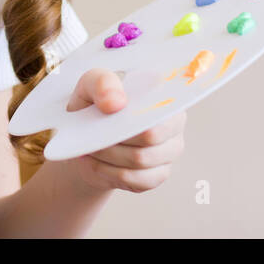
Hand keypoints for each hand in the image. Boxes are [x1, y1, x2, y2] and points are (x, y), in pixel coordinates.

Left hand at [65, 68, 185, 193]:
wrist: (89, 138)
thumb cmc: (95, 105)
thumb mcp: (90, 85)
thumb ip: (102, 83)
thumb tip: (117, 103)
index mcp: (164, 95)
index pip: (160, 107)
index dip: (134, 114)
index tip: (107, 114)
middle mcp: (174, 123)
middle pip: (151, 136)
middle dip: (115, 138)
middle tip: (92, 135)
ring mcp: (170, 151)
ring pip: (141, 160)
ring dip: (109, 156)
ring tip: (91, 149)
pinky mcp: (159, 174)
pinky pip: (138, 180)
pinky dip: (111, 173)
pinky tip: (97, 164)